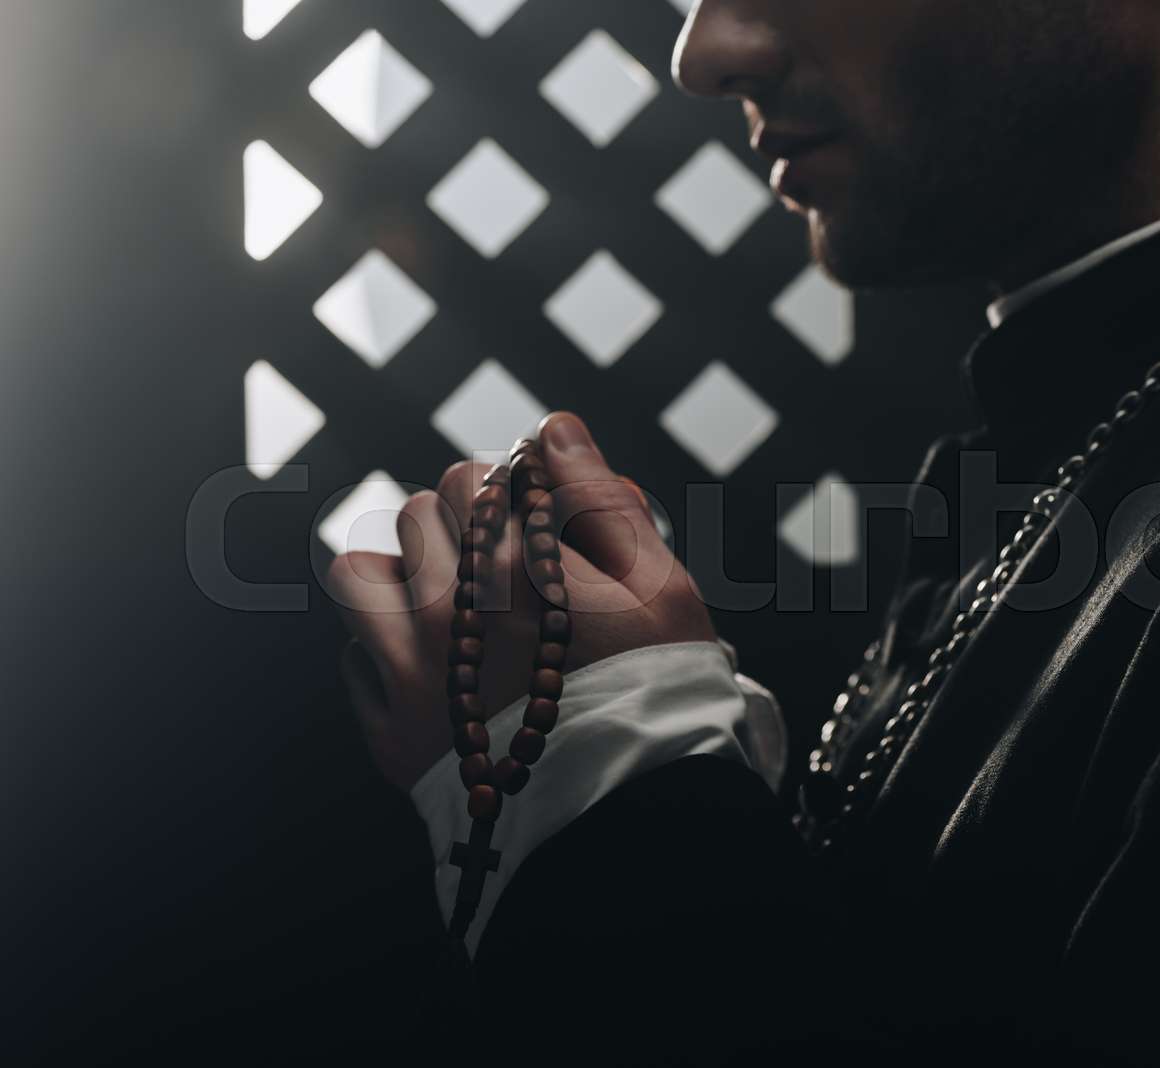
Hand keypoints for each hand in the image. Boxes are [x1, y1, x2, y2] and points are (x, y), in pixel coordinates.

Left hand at [330, 413, 715, 788]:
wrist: (630, 816)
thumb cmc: (658, 690)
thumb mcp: (660, 587)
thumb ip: (602, 500)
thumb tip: (554, 430)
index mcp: (514, 567)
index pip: (471, 477)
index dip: (505, 491)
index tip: (530, 523)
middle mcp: (447, 611)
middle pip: (415, 516)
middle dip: (457, 529)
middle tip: (502, 570)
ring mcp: (410, 675)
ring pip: (360, 577)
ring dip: (398, 577)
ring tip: (447, 607)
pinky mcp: (392, 734)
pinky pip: (355, 660)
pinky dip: (385, 652)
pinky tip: (439, 672)